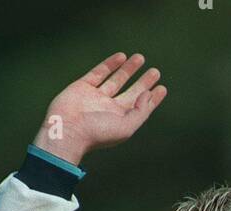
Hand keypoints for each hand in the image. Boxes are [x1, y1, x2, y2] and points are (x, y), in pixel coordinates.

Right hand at [31, 52, 166, 165]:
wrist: (68, 129)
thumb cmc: (98, 133)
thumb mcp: (126, 127)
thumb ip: (140, 111)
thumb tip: (149, 93)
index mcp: (121, 121)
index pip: (140, 107)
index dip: (152, 98)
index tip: (162, 88)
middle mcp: (110, 109)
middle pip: (131, 92)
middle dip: (143, 82)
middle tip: (156, 71)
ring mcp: (96, 97)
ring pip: (116, 79)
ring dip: (129, 69)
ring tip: (141, 58)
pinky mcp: (83, 86)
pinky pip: (99, 72)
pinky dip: (110, 64)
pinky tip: (121, 56)